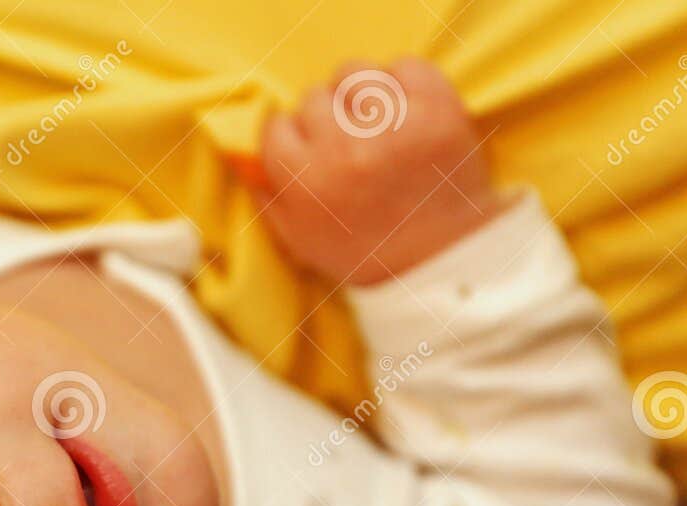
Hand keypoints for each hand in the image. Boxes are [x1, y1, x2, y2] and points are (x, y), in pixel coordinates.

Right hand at [258, 58, 505, 284]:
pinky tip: (401, 109)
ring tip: (370, 119)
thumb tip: (246, 161)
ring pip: (354, 75)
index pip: (276, 126)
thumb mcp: (300, 241)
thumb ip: (268, 199)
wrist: (440, 257)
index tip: (305, 150)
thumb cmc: (364, 253)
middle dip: (323, 118)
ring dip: (356, 93)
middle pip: (313, 98)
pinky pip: (404, 66)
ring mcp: (393, 124)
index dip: (289, 138)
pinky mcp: (435, 108)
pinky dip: (400, 82)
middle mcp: (345, 146)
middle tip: (342, 141)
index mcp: (307, 179)